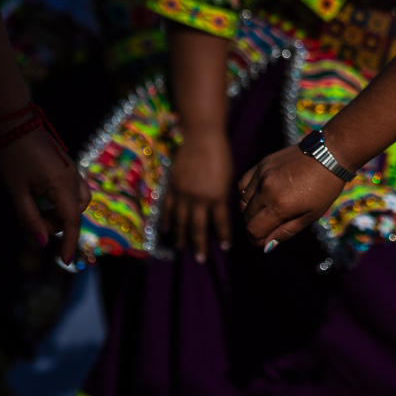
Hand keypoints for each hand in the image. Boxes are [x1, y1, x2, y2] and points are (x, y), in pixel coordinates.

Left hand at [0, 130, 91, 265]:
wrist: (15, 123)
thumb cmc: (12, 156)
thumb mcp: (16, 191)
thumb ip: (30, 217)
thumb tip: (41, 241)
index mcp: (61, 184)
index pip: (71, 221)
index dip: (69, 243)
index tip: (64, 262)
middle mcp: (72, 178)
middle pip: (75, 213)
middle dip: (56, 225)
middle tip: (31, 224)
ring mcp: (72, 171)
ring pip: (78, 202)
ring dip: (61, 214)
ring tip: (37, 213)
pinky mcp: (67, 167)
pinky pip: (73, 191)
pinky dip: (62, 202)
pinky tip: (41, 200)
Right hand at [168, 129, 234, 261]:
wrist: (201, 137)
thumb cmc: (220, 155)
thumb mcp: (228, 178)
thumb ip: (222, 196)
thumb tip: (219, 212)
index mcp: (216, 196)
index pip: (221, 222)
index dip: (224, 236)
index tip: (226, 247)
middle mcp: (198, 198)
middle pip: (197, 227)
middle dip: (200, 244)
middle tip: (201, 259)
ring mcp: (182, 193)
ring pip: (180, 221)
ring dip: (181, 236)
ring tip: (181, 248)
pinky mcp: (172, 187)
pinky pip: (168, 208)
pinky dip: (167, 220)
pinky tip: (167, 229)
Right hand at [240, 146, 346, 249]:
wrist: (329, 154)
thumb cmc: (324, 188)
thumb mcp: (310, 215)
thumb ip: (286, 231)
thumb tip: (266, 246)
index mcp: (280, 205)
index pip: (253, 230)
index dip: (255, 240)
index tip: (262, 242)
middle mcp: (266, 189)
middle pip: (246, 217)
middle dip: (255, 227)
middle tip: (268, 227)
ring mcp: (262, 175)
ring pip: (243, 201)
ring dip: (250, 212)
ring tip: (266, 212)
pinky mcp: (262, 164)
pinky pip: (244, 184)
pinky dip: (247, 194)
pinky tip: (260, 196)